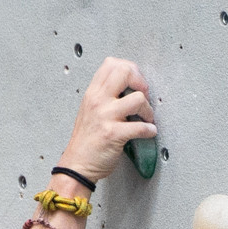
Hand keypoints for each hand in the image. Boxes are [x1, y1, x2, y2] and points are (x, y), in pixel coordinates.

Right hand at [59, 55, 155, 182]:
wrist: (77, 164)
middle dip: (141, 82)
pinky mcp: (113, 134)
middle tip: (144, 96)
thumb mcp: (90, 109)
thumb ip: (105, 95)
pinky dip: (150, 130)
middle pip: (125, 72)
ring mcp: (105, 116)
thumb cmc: (86, 140)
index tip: (136, 83)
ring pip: (138, 98)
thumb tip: (128, 86)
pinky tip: (149, 132)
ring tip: (146, 118)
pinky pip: (140, 127)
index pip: (112, 64)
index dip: (130, 70)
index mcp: (93, 92)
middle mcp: (98, 100)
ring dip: (148, 110)